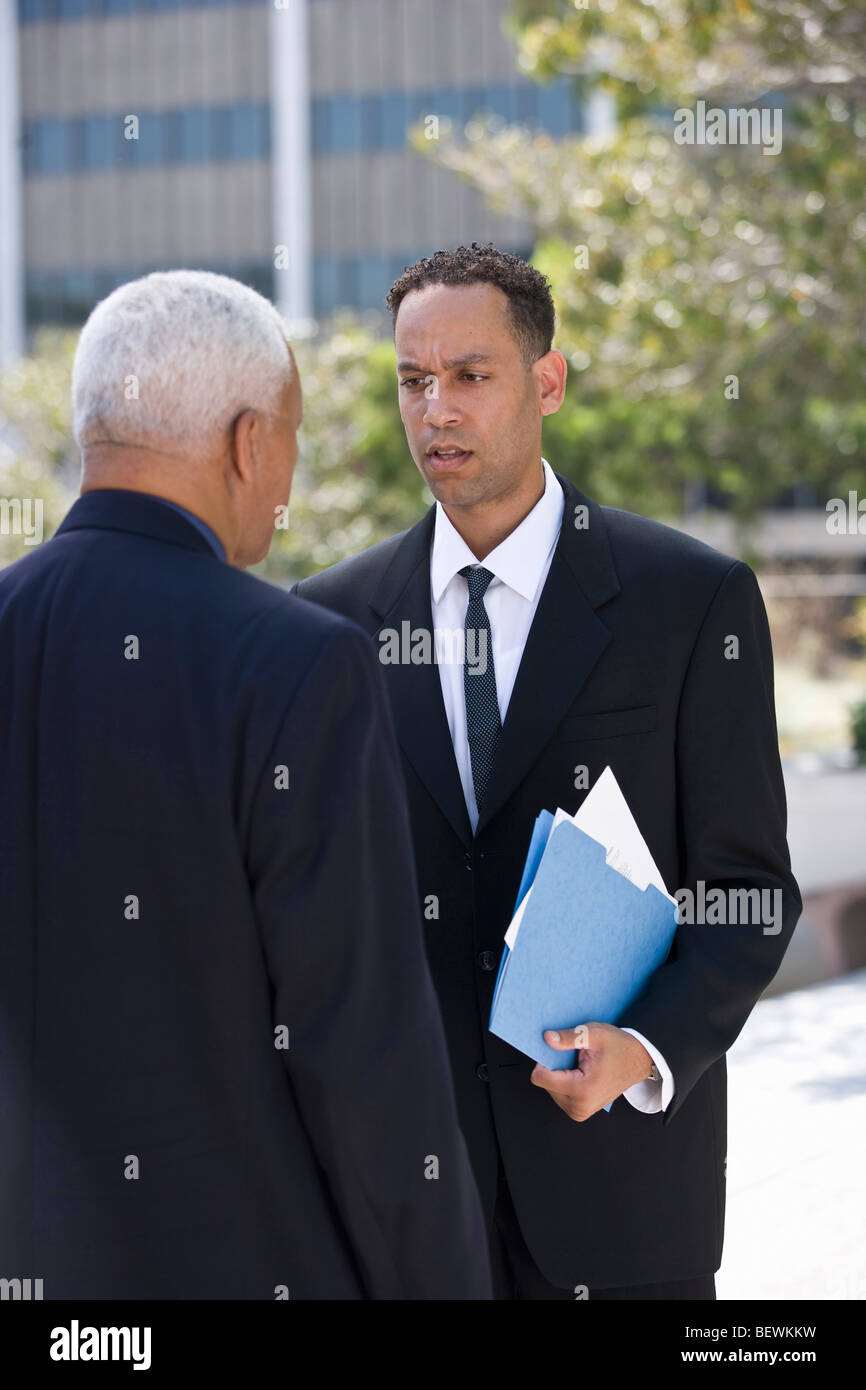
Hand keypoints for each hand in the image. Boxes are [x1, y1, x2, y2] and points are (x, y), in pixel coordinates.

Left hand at [530, 1022, 652, 1120]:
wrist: (639, 1061)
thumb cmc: (619, 1047)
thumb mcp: (594, 1034)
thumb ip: (569, 1037)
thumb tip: (546, 1038)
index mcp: (581, 1090)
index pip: (540, 1078)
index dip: (545, 1059)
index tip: (559, 1049)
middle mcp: (578, 1107)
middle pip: (544, 1083)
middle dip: (556, 1067)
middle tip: (576, 1057)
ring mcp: (579, 1112)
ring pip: (550, 1089)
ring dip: (561, 1074)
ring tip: (581, 1065)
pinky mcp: (580, 1112)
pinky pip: (559, 1094)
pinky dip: (566, 1081)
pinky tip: (581, 1073)